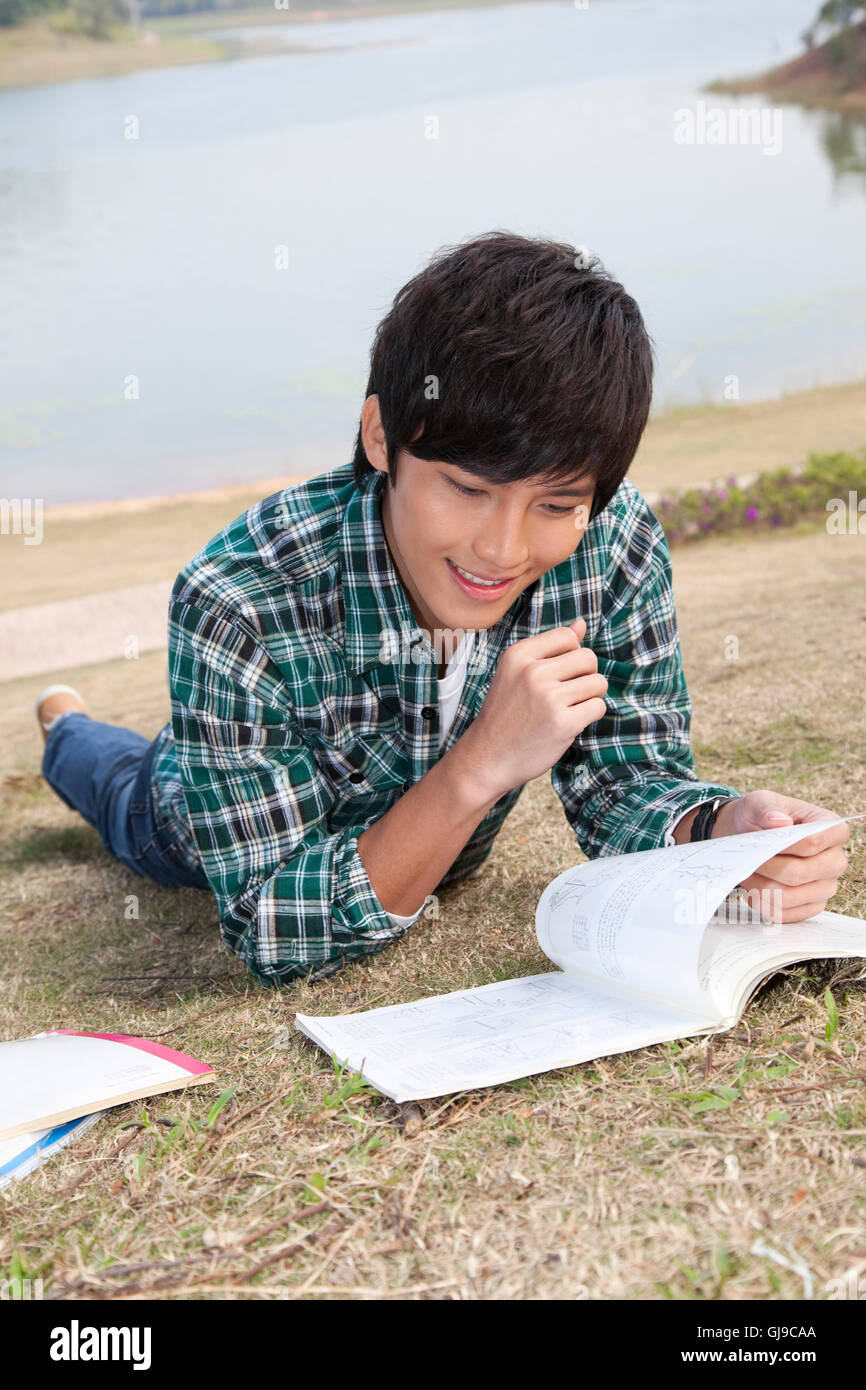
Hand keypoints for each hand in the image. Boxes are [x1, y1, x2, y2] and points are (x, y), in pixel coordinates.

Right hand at [455, 617, 606, 801]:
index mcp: (519, 655)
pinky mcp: (563, 723)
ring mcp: (548, 698)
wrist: (487, 758)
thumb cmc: (506, 714)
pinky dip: (590, 715)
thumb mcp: (518, 673)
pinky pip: (598, 707)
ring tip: (570, 708)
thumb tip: (582, 624)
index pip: (568, 636)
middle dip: (586, 675)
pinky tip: (571, 722)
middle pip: (588, 657)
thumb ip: (551, 648)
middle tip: (569, 694)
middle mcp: (533, 672)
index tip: (559, 674)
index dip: (571, 655)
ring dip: (591, 696)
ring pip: (598, 682)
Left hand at [713, 791, 849, 922]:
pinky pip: (785, 914)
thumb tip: (779, 822)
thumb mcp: (759, 802)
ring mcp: (826, 886)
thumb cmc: (759, 817)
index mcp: (832, 829)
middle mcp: (835, 860)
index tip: (760, 841)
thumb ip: (767, 808)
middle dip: (766, 867)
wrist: (748, 835)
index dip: (782, 846)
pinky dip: (763, 904)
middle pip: (799, 873)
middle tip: (747, 859)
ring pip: (789, 897)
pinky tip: (753, 890)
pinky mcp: (811, 906)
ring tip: (747, 873)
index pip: (812, 843)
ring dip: (759, 887)